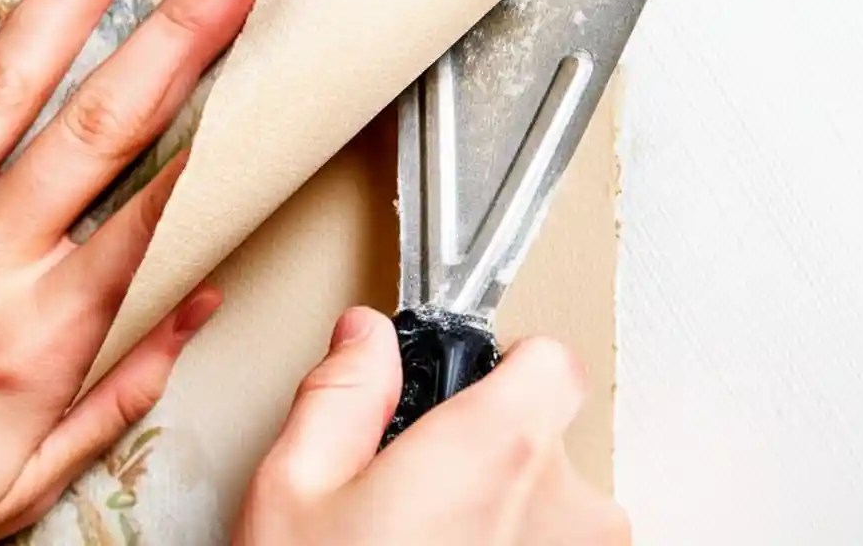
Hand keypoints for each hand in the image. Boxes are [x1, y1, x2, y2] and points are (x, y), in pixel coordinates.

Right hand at [234, 308, 630, 545]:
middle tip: (415, 498)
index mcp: (496, 452)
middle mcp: (566, 511)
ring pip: (554, 514)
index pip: (550, 363)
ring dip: (506, 522)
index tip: (466, 386)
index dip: (505, 364)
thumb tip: (364, 340)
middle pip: (546, 442)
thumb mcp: (295, 493)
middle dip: (488, 456)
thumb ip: (342, 393)